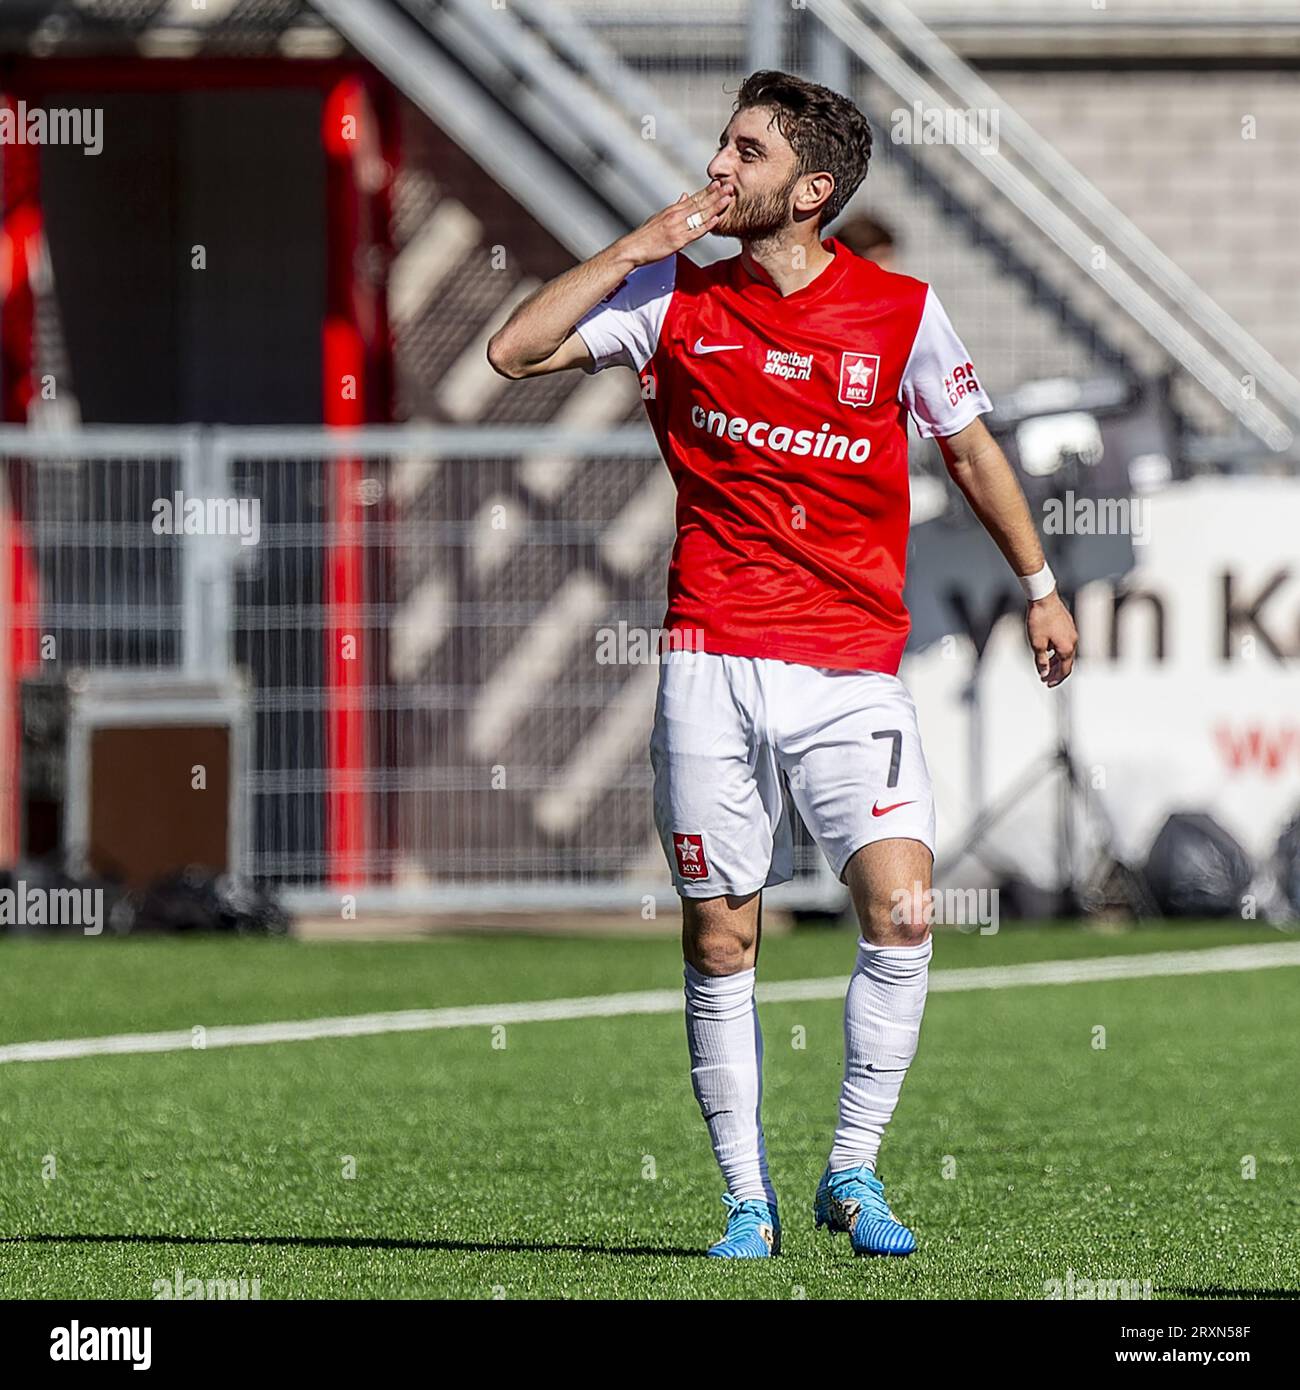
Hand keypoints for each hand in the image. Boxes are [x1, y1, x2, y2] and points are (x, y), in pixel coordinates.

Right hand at [619, 181, 733, 265]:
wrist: (633, 248)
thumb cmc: (645, 236)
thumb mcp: (659, 217)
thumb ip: (674, 207)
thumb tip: (685, 196)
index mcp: (672, 210)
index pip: (693, 198)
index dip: (707, 191)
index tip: (719, 184)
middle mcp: (676, 216)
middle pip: (699, 203)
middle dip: (716, 195)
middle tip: (729, 186)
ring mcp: (677, 228)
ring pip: (700, 215)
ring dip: (715, 207)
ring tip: (728, 199)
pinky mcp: (677, 241)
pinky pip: (695, 232)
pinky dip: (706, 225)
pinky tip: (716, 219)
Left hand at [1026, 590, 1076, 686]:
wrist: (1043, 598)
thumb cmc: (1039, 620)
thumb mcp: (1037, 644)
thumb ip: (1042, 661)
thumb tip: (1044, 673)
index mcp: (1067, 648)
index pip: (1065, 669)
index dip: (1056, 679)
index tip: (1047, 684)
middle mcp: (1073, 641)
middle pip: (1067, 662)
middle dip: (1056, 672)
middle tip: (1046, 679)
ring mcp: (1072, 632)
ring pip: (1066, 652)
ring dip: (1056, 661)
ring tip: (1045, 667)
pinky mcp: (1068, 626)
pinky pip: (1065, 643)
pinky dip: (1057, 651)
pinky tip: (1048, 651)